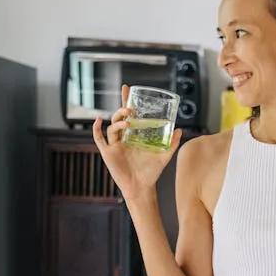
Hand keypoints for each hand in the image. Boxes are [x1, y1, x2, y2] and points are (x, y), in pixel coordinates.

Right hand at [92, 85, 182, 202]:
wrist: (142, 187)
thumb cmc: (151, 172)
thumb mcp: (164, 156)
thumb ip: (171, 143)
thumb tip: (179, 130)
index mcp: (134, 136)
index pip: (129, 115)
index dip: (127, 101)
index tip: (128, 89)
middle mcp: (123, 138)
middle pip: (118, 118)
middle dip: (122, 108)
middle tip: (130, 106)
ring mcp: (114, 145)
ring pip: (112, 127)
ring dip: (118, 121)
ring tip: (128, 120)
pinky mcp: (108, 153)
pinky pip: (98, 139)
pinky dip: (96, 129)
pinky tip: (99, 120)